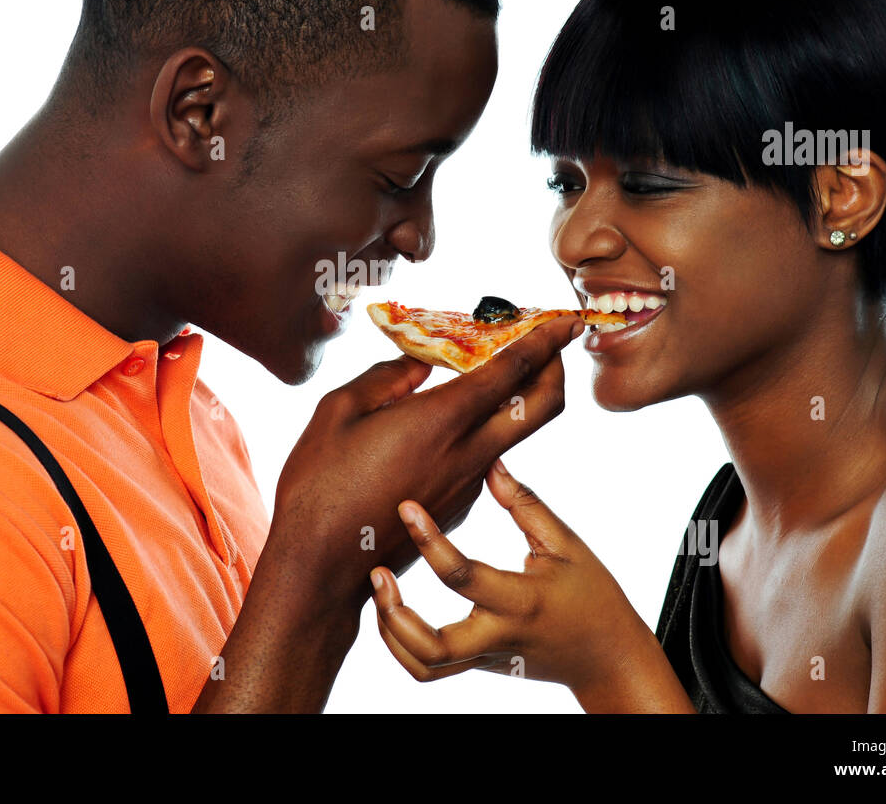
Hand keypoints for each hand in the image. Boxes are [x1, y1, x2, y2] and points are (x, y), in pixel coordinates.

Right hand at [266, 315, 583, 611]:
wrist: (321, 567)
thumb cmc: (319, 484)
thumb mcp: (339, 411)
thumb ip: (387, 378)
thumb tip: (419, 362)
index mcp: (442, 420)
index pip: (514, 369)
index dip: (546, 339)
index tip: (566, 320)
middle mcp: (468, 452)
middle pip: (543, 406)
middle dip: (555, 369)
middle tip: (547, 346)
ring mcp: (469, 484)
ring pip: (515, 432)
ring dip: (518, 399)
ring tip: (486, 374)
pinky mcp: (459, 506)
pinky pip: (485, 457)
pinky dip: (484, 429)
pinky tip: (446, 422)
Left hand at [369, 459, 694, 710]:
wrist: (607, 659)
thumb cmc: (592, 595)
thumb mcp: (567, 544)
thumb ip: (526, 504)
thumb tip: (491, 463)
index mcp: (521, 600)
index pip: (462, 576)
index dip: (429, 540)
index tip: (407, 507)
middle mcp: (498, 635)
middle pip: (432, 647)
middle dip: (394, 613)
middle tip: (380, 571)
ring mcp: (484, 656)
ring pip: (424, 667)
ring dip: (390, 634)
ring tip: (381, 591)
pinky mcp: (477, 665)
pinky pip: (428, 669)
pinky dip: (401, 645)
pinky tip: (395, 611)